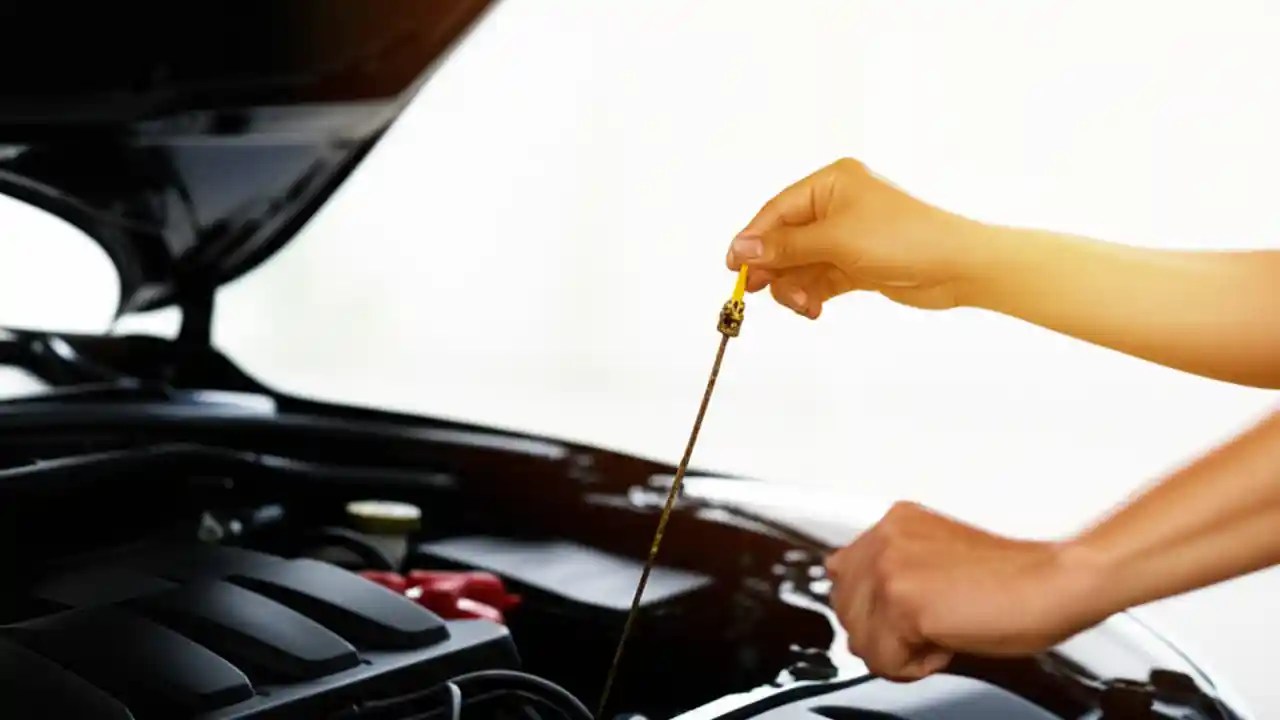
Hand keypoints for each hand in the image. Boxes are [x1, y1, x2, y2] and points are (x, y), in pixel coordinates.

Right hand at [726, 158, 980, 316]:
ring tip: (801, 304)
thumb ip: (786, 247)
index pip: (778, 210)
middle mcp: (837, 206)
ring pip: (801, 263)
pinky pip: (820, 278)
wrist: (955, 266)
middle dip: (774, 267)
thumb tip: (743, 250)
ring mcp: (847, 236)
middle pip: (786, 239)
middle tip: (759, 291)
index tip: (733, 266)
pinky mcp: (856, 264)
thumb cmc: (903, 238)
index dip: (752, 239)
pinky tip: (812, 308)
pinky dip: (811, 294)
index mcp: (832, 183)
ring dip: (794, 286)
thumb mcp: (836, 241)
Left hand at [824, 502, 1106, 681]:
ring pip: (861, 641)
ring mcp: (890, 569)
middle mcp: (886, 539)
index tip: (905, 614)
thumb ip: (894, 569)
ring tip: (941, 633)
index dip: (874, 609)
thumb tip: (862, 603)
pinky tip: (947, 643)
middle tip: (931, 626)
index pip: (842, 575)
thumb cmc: (1013, 578)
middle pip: (845, 611)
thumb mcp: (936, 559)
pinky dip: (916, 667)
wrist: (1053, 583)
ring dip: (900, 651)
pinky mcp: (902, 604)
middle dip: (883, 632)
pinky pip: (885, 662)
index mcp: (894, 523)